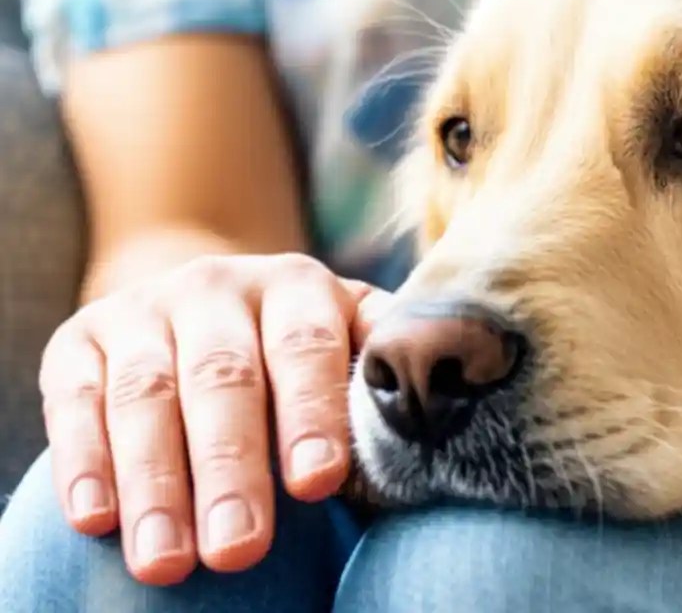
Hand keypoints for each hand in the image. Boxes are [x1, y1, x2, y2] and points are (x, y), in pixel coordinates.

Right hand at [39, 253, 388, 584]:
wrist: (200, 298)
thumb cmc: (299, 347)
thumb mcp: (348, 342)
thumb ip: (381, 375)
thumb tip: (439, 424)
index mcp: (299, 287)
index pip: (307, 348)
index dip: (312, 413)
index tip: (317, 482)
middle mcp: (219, 287)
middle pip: (224, 379)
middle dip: (231, 469)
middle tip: (239, 551)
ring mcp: (145, 309)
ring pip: (147, 396)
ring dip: (155, 485)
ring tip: (167, 562)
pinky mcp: (80, 341)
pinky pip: (75, 402)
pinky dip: (85, 461)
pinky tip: (95, 519)